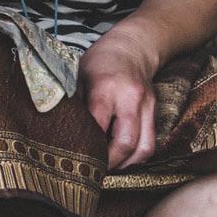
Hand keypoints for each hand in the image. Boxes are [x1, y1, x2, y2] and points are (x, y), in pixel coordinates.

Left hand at [78, 33, 161, 169]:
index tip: (78, 159)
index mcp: (106, 88)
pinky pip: (150, 142)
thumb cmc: (99, 62)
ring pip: (144, 148)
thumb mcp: (77, 76)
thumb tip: (61, 134)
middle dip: (109, 162)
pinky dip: (136, 155)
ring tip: (109, 166)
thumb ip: (74, 105)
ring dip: (127, 163)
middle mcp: (131, 98)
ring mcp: (147, 106)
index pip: (99, 127)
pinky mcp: (155, 112)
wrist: (133, 47)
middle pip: (126, 142)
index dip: (89, 148)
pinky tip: (122, 157)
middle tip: (94, 170)